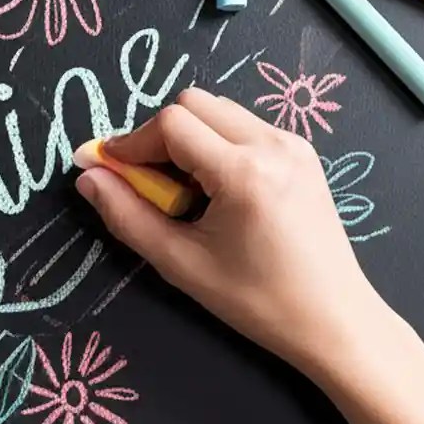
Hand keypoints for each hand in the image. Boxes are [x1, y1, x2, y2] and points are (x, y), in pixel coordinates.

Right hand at [75, 88, 391, 372]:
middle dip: (158, 136)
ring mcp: (293, 144)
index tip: (108, 171)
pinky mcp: (303, 153)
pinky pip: (243, 126)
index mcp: (243, 173)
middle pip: (193, 103)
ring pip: (218, 110)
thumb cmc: (256, 301)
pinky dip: (215, 144)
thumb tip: (88, 177)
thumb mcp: (181, 264)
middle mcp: (273, 144)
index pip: (171, 124)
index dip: (130, 143)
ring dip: (187, 138)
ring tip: (183, 191)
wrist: (334, 320)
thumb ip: (127, 216)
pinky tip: (215, 190)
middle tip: (147, 183)